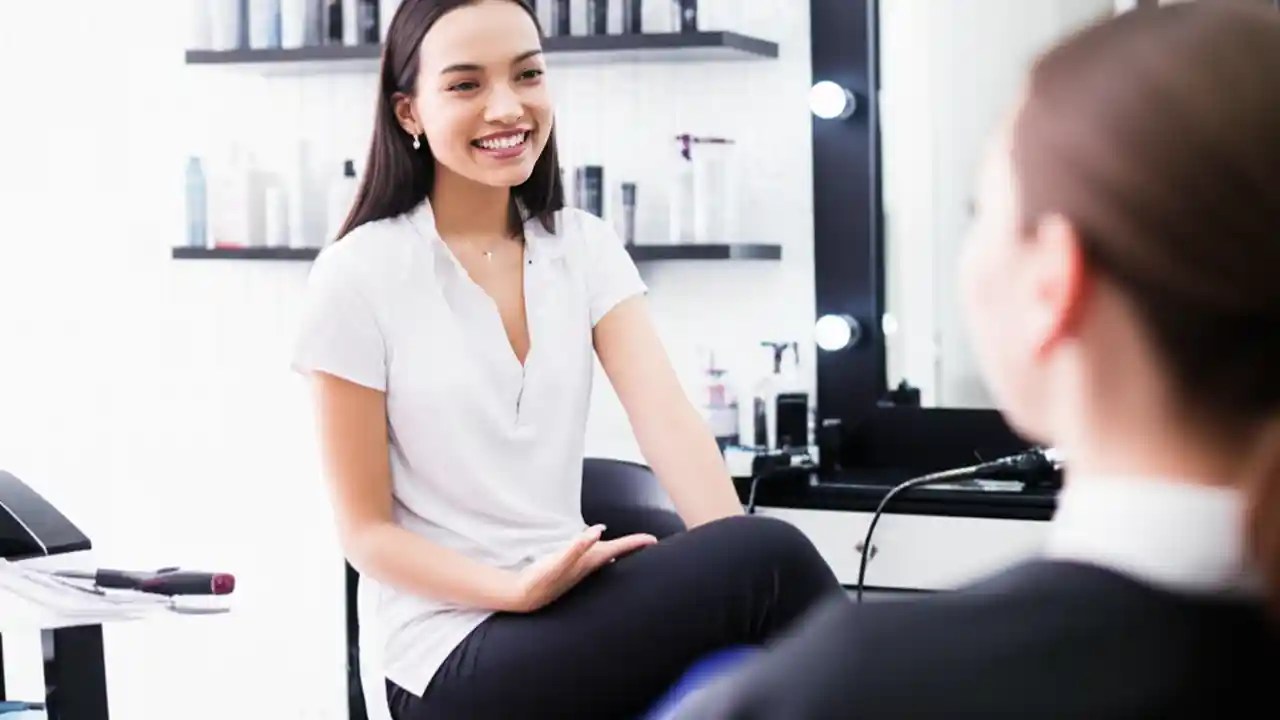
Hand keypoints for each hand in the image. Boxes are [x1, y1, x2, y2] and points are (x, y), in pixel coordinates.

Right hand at [506, 524, 656, 612]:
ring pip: (607, 559)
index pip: (618, 549)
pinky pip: (595, 562)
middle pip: (617, 554)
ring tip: (634, 549)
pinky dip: (604, 556)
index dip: (635, 543)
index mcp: (589, 562)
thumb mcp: (557, 561)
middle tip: (650, 542)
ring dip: (621, 553)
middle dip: (633, 548)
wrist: (524, 598)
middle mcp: (589, 568)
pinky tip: (605, 557)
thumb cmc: (540, 579)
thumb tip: (599, 530)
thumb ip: (578, 546)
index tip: (653, 539)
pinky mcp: (572, 573)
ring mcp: (581, 571)